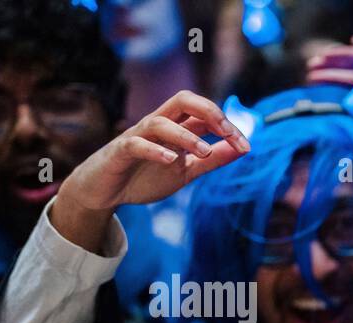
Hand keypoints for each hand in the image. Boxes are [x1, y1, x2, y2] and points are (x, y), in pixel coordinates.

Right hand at [56, 91, 247, 214]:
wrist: (105, 193)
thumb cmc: (144, 177)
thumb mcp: (186, 171)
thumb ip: (212, 160)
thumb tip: (240, 149)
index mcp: (175, 128)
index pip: (204, 113)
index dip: (228, 126)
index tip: (247, 147)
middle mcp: (157, 125)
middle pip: (183, 100)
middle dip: (210, 112)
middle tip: (229, 135)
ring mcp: (137, 136)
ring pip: (161, 121)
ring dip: (186, 135)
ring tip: (204, 152)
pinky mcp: (119, 151)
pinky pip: (135, 144)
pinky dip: (154, 150)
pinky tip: (171, 160)